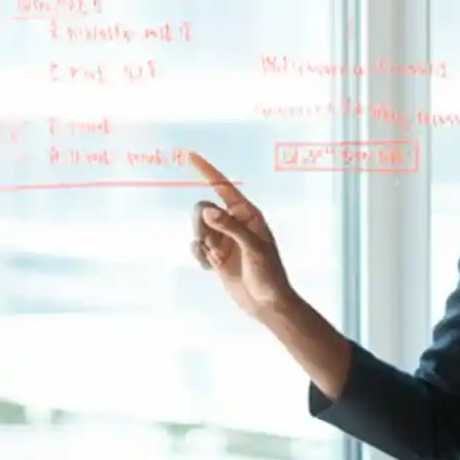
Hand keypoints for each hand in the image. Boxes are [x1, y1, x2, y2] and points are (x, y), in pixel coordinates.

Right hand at [188, 151, 296, 319]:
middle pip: (202, 208)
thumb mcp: (254, 248)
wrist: (266, 304)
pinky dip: (199, 256)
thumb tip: (208, 210)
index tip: (190, 156)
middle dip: (200, 224)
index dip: (207, 171)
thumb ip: (230, 227)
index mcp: (248, 214)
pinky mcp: (215, 255)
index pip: (223, 187)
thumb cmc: (268, 274)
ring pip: (197, 227)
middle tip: (210, 243)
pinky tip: (211, 267)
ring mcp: (223, 239)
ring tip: (214, 258)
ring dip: (200, 242)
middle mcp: (233, 223)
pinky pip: (196, 246)